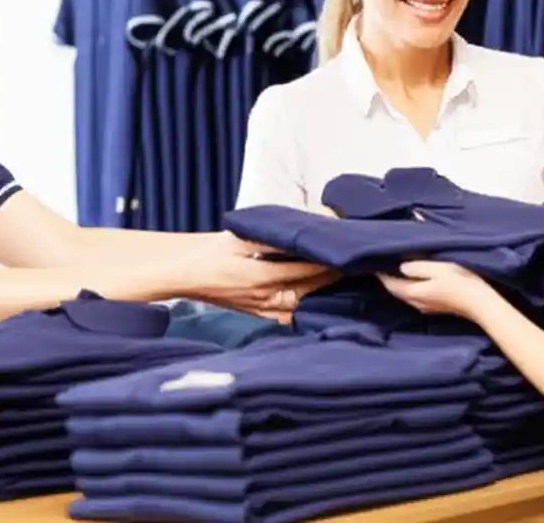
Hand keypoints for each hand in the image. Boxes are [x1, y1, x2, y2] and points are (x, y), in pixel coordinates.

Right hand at [179, 232, 333, 321]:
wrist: (187, 274)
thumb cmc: (211, 252)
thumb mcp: (241, 238)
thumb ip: (272, 236)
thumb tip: (300, 229)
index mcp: (261, 276)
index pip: (306, 268)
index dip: (329, 260)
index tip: (348, 251)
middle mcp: (265, 297)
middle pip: (310, 288)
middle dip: (333, 275)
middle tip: (357, 263)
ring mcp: (263, 309)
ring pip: (304, 304)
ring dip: (324, 292)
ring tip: (345, 279)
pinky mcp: (260, 315)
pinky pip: (290, 315)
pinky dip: (307, 307)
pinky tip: (321, 299)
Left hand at [377, 261, 498, 320]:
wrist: (479, 303)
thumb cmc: (458, 282)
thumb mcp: (436, 269)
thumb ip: (417, 268)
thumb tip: (402, 267)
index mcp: (413, 292)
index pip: (390, 284)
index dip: (382, 274)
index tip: (375, 263)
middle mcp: (415, 302)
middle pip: (397, 290)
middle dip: (390, 279)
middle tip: (385, 264)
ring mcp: (425, 306)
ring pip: (406, 294)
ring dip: (400, 283)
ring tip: (397, 269)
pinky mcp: (435, 307)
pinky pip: (416, 295)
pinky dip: (411, 287)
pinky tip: (415, 279)